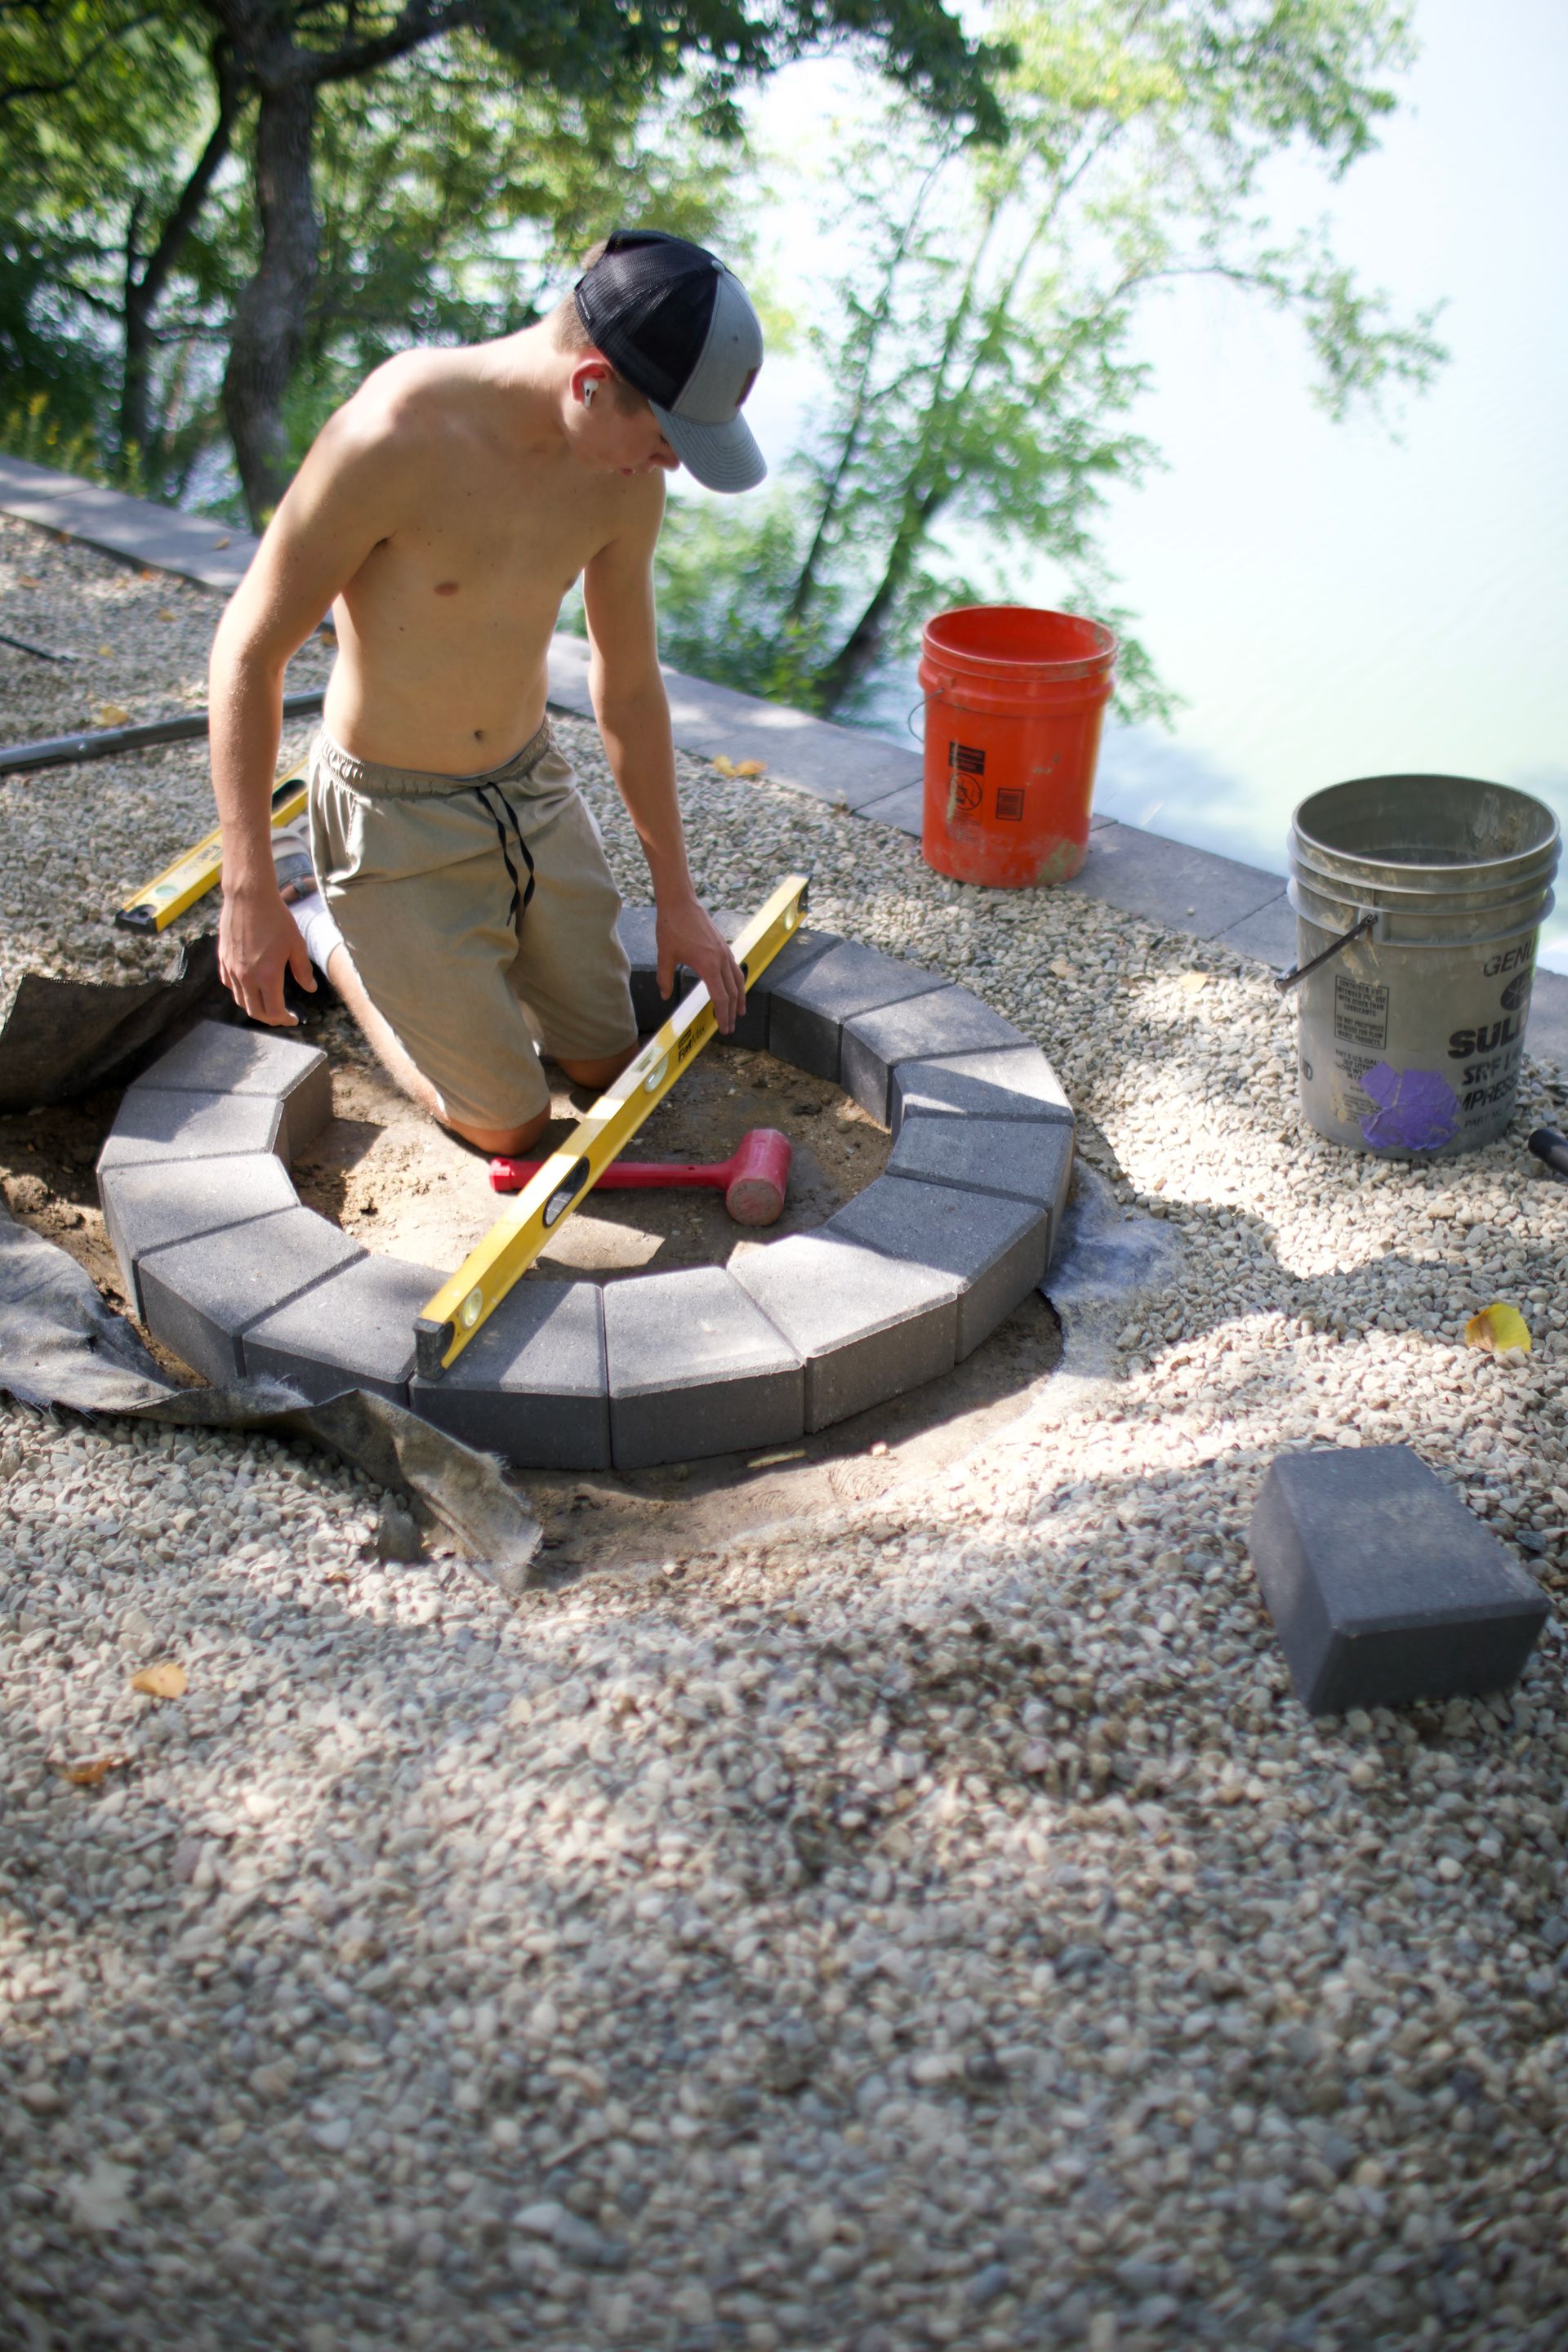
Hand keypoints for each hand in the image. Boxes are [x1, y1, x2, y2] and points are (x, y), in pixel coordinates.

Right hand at [218, 880, 315, 1026]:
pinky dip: (240, 992)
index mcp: (267, 976)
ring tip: (267, 1002)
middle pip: (255, 1011)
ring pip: (240, 1000)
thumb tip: (310, 989)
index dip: (284, 1020)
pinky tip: (250, 986)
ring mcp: (232, 969)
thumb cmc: (276, 918)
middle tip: (282, 1016)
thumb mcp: (296, 944)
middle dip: (270, 1018)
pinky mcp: (223, 959)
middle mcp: (246, 977)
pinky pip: (230, 985)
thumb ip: (302, 970)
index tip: (293, 1019)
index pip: (273, 1012)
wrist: (249, 896)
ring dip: (255, 1006)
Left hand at [656, 895, 745, 1033]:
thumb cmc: (671, 926)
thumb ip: (664, 978)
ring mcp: (724, 951)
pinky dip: (737, 981)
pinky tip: (734, 985)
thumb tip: (664, 996)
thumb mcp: (665, 955)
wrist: (680, 901)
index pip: (720, 997)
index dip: (723, 1015)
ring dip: (740, 997)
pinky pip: (735, 967)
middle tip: (730, 1027)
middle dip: (732, 1011)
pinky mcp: (723, 944)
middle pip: (732, 992)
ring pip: (738, 979)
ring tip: (740, 1011)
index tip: (723, 1028)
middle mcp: (720, 959)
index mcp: (707, 965)